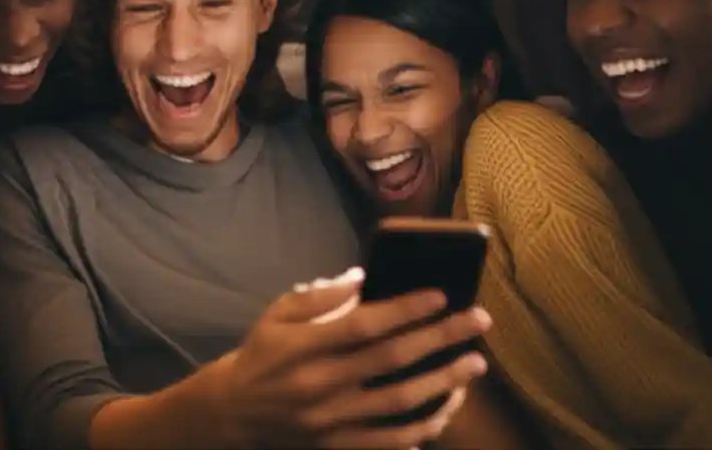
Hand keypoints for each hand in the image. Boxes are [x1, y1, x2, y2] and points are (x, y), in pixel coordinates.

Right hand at [215, 268, 491, 448]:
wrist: (232, 414)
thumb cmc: (261, 355)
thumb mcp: (275, 314)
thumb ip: (316, 297)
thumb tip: (361, 278)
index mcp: (303, 347)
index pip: (364, 325)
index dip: (405, 310)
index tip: (440, 295)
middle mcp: (320, 384)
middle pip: (392, 359)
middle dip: (441, 337)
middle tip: (478, 320)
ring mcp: (331, 420)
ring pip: (400, 403)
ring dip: (444, 382)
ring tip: (475, 363)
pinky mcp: (337, 446)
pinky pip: (390, 441)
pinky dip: (423, 428)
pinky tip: (447, 409)